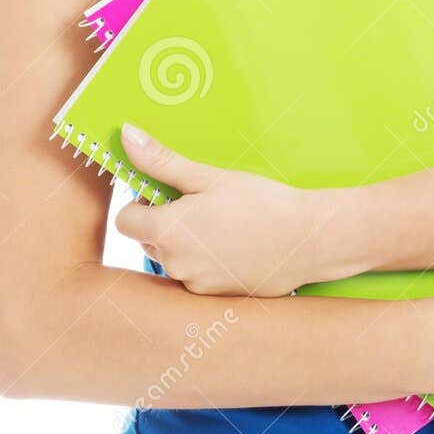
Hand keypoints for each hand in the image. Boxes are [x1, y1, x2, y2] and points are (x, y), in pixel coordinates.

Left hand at [113, 124, 330, 295]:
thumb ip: (161, 160)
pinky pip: (197, 276)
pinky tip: (237, 246)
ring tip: (225, 225)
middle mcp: (174, 265)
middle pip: (149, 240)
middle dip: (166, 222)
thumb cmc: (261, 203)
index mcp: (167, 232)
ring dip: (187, 243)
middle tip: (203, 204)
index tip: (170, 192)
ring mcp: (195, 285)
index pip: (125, 221)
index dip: (143, 203)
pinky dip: (207, 262)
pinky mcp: (216, 298)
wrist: (308, 240)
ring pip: (174, 259)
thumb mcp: (208, 177)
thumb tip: (126, 135)